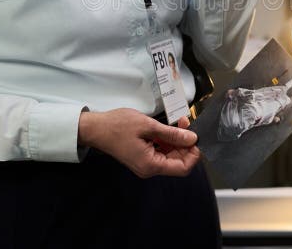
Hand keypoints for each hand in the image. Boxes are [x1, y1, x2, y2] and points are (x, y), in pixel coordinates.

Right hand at [78, 109, 199, 177]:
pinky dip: (167, 141)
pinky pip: (161, 152)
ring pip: (170, 156)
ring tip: (178, 123)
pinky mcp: (142, 157)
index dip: (193, 154)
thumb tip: (191, 139)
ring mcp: (145, 164)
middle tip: (186, 125)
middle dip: (185, 144)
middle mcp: (149, 168)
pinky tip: (168, 129)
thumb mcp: (148, 126)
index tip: (195, 138)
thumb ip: (172, 134)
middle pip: (178, 162)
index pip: (183, 168)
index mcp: (151, 165)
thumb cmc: (117, 126)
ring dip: (177, 141)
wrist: (96, 128)